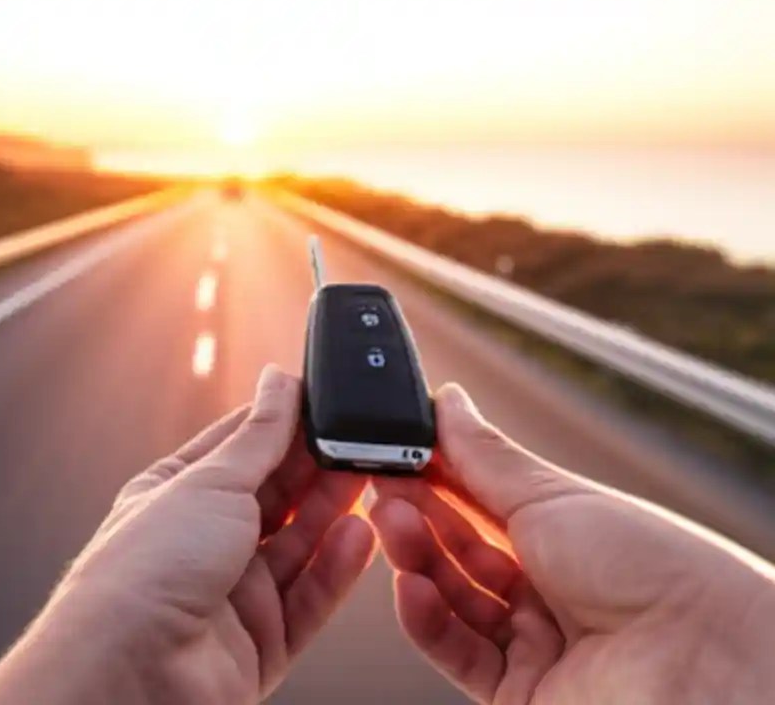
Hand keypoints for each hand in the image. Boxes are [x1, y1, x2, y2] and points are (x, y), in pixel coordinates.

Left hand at [0, 367, 375, 704]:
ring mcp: (231, 596)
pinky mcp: (260, 643)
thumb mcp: (209, 482)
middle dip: (319, 467)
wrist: (131, 672)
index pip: (240, 448)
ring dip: (334, 513)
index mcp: (174, 497)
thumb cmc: (141, 572)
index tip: (327, 400)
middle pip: (276, 497)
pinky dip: (336, 569)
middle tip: (364, 439)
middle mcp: (202, 546)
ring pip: (298, 547)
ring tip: (372, 480)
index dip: (283, 423)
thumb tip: (281, 385)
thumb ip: (259, 437)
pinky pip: (310, 599)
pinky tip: (360, 536)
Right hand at [371, 384, 774, 704]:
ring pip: (452, 599)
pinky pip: (456, 652)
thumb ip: (485, 458)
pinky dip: (426, 618)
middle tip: (379, 484)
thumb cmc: (658, 570)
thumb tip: (448, 405)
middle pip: (461, 551)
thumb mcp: (554, 496)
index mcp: (567, 537)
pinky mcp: (518, 694)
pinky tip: (410, 585)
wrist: (701, 661)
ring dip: (415, 559)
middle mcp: (550, 591)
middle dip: (418, 514)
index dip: (435, 476)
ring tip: (390, 524)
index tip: (393, 450)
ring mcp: (534, 644)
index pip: (480, 503)